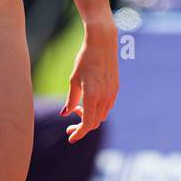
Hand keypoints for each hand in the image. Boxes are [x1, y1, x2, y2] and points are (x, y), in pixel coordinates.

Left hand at [62, 17, 118, 142]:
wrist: (102, 43)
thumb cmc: (84, 59)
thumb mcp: (73, 80)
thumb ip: (71, 99)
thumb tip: (65, 114)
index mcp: (92, 96)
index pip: (87, 124)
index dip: (78, 133)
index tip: (70, 138)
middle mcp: (104, 97)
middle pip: (95, 122)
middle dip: (82, 128)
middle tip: (69, 127)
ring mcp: (112, 94)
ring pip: (102, 115)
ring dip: (90, 118)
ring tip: (77, 109)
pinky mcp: (115, 89)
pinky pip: (107, 106)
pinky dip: (97, 110)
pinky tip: (89, 103)